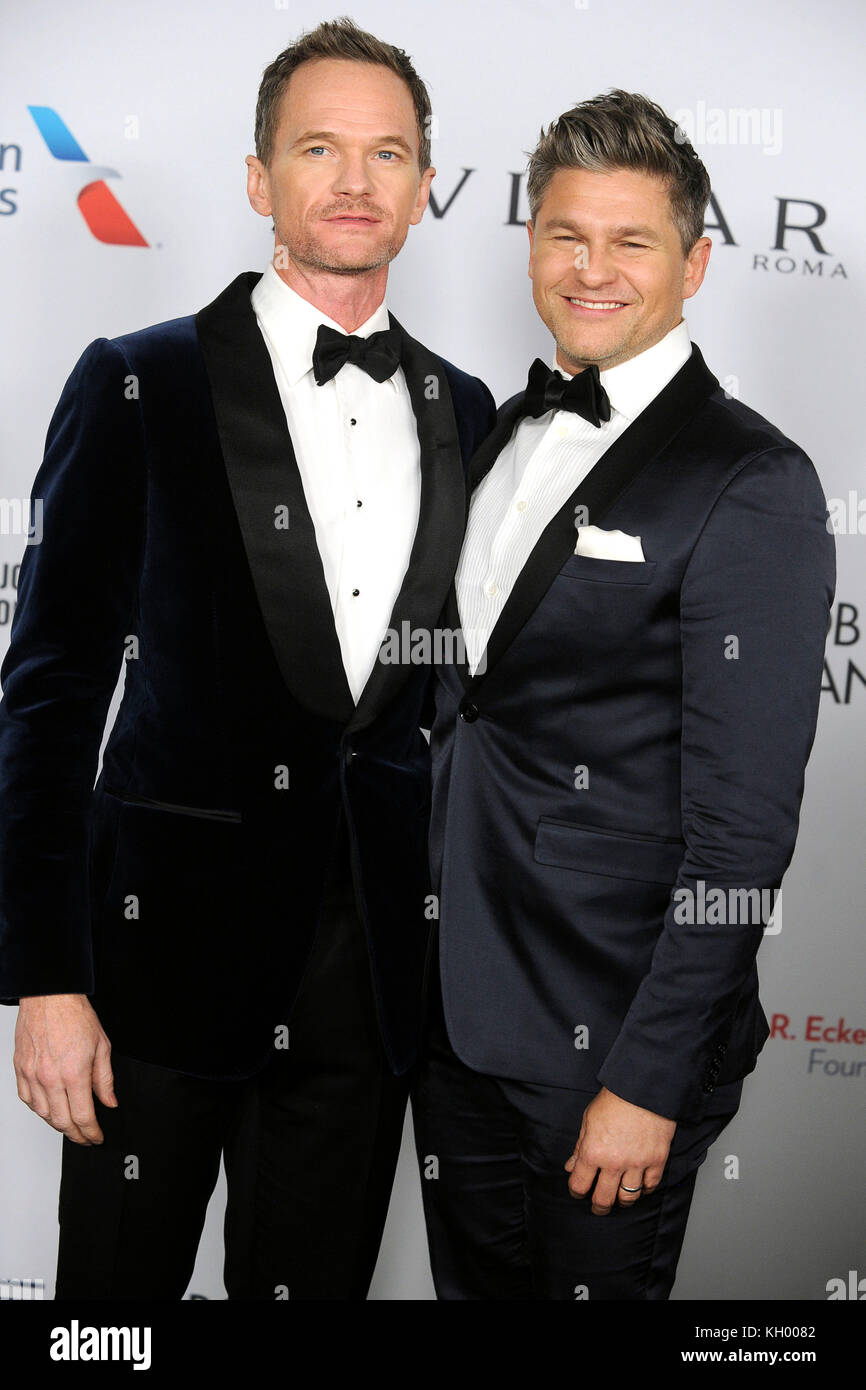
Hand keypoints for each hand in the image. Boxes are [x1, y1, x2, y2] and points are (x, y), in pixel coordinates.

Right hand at [14, 994, 116, 1144]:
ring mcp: (32, 1075)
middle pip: (61, 1121)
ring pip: (43, 1114)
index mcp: (74, 1073)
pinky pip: (27, 1099)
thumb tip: (109, 1101)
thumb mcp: (102, 1046)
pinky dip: (39, 1109)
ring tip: (69, 1125)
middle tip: (85, 1137)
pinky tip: (49, 1109)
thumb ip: (105, 1079)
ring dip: (57, 1124)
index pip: (83, 1116)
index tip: (96, 1137)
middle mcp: (50, 1078)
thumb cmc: (75, 1016)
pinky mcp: (21, 1069)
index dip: (91, 1132)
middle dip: (76, 1135)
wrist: (50, 997)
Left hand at [564, 1086, 675, 1213]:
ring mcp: (637, 1164)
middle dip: (598, 1207)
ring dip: (622, 1201)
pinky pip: (650, 1186)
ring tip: (619, 1199)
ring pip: (628, 1198)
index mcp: (593, 1152)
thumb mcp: (588, 1120)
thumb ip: (580, 1147)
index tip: (578, 1191)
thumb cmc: (614, 1100)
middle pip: (603, 1199)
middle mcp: (614, 1163)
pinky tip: (640, 1187)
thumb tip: (571, 1166)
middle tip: (598, 1207)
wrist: (643, 1088)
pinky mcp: (657, 1160)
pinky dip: (644, 1190)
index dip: (576, 1191)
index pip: (579, 1185)